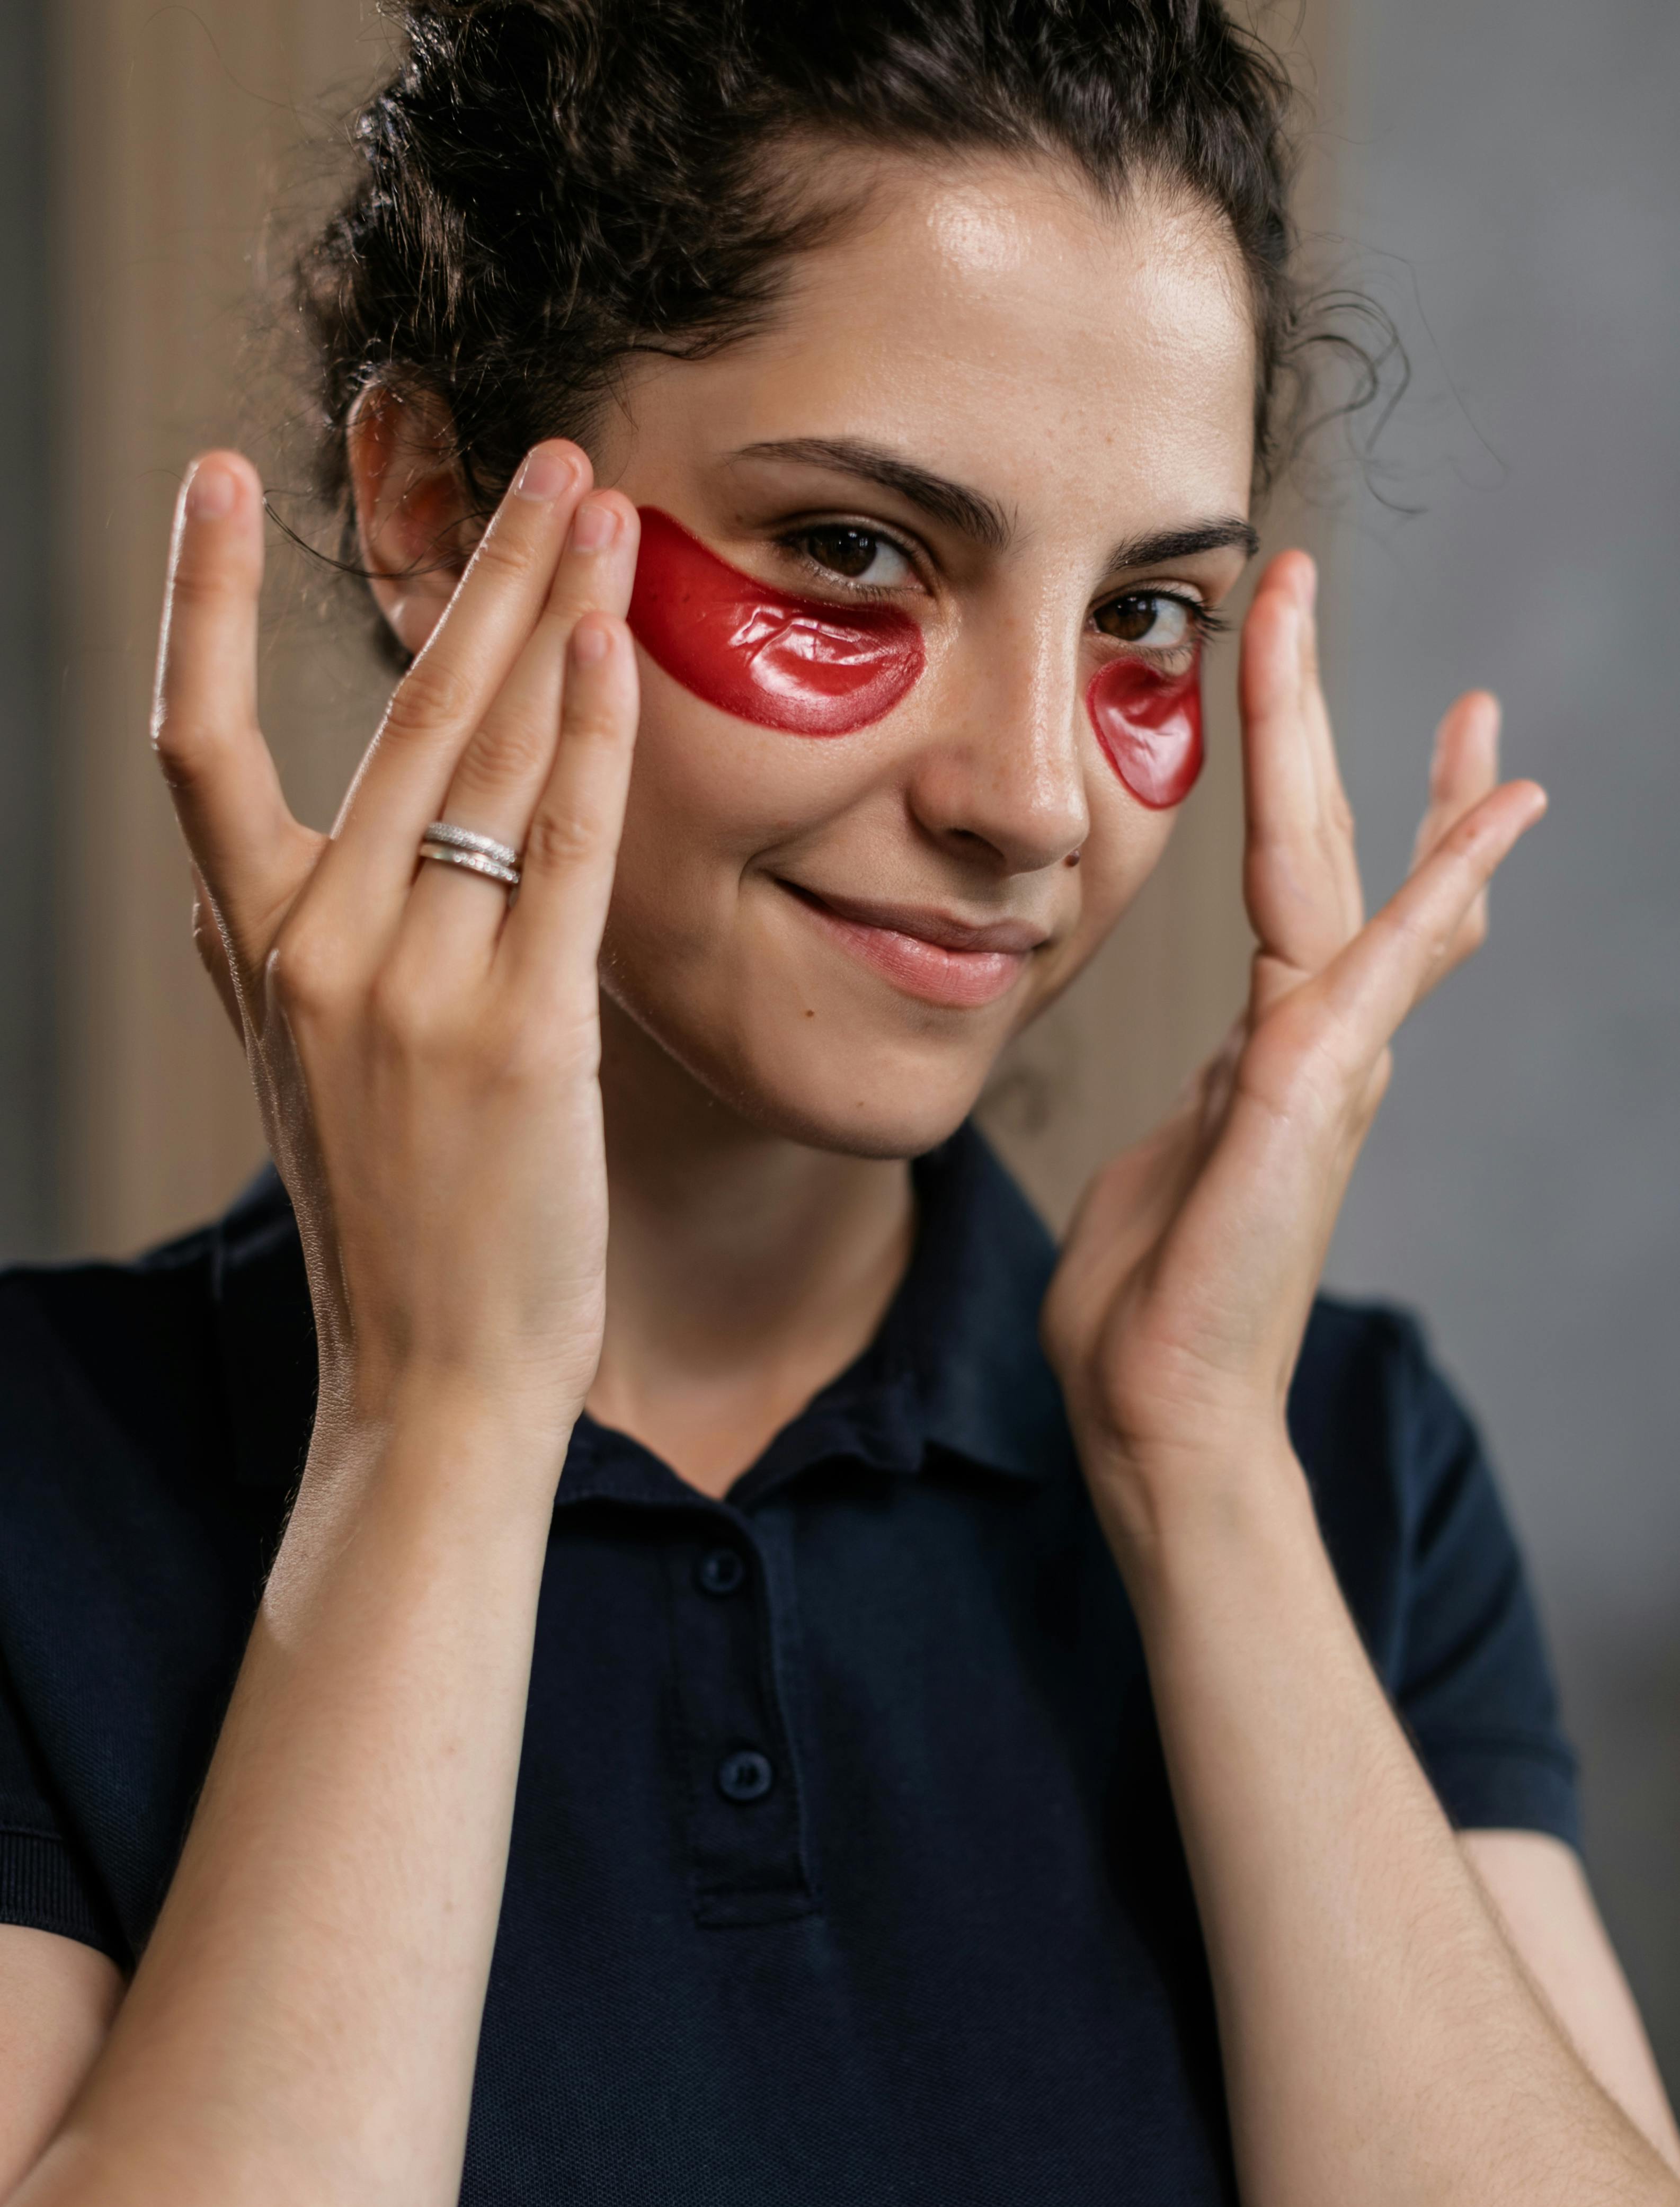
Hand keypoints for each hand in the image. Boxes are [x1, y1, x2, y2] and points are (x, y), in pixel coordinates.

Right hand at [152, 441, 639, 1458]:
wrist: (432, 1381)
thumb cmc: (385, 1228)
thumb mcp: (289, 1086)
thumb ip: (255, 974)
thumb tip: (220, 895)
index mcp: (256, 955)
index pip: (192, 747)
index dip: (194, 600)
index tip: (212, 470)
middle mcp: (317, 951)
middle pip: (391, 712)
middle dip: (474, 571)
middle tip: (542, 454)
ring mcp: (414, 988)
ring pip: (481, 758)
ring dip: (550, 616)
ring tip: (604, 509)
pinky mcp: (522, 1033)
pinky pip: (555, 849)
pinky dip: (587, 740)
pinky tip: (616, 645)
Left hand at [1042, 551, 1546, 1539]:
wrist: (1158, 1412)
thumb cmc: (1144, 1308)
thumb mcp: (1164, 1166)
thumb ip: (1200, 1103)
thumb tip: (1221, 1071)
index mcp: (1270, 1048)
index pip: (1299, 881)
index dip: (1305, 774)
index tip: (1295, 680)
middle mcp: (1315, 1041)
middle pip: (1328, 846)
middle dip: (1320, 717)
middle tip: (1306, 591)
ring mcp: (1327, 1063)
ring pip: (1354, 880)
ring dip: (1383, 769)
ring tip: (1470, 701)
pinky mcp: (1316, 1089)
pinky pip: (1381, 960)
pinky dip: (1444, 883)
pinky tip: (1502, 814)